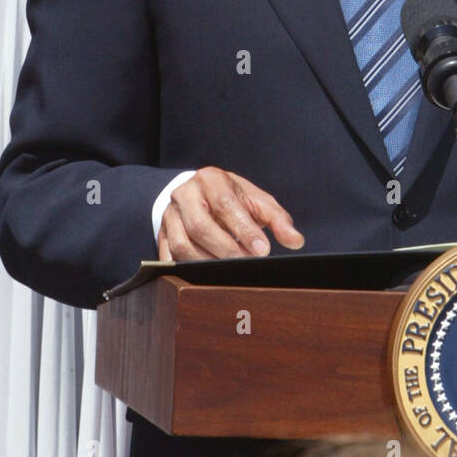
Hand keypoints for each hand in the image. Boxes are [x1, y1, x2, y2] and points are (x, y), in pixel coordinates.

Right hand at [156, 166, 304, 261]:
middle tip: (248, 265)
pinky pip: (169, 257)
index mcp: (210, 179)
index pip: (225, 204)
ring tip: (229, 272)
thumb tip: (296, 241)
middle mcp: (185, 194)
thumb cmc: (233, 198)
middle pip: (200, 225)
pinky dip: (187, 270)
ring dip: (207, 262)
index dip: (244, 229)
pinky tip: (206, 277)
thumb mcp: (256, 201)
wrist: (200, 194)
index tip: (263, 250)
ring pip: (182, 244)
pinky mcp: (161, 235)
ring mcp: (169, 215)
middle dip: (226, 249)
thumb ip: (277, 219)